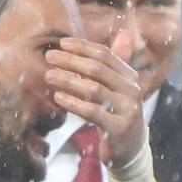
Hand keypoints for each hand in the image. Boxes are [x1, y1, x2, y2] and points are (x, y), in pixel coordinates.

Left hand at [45, 31, 144, 166]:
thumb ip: (118, 63)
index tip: (62, 43)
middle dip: (71, 61)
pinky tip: (58, 97)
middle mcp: (132, 90)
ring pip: (93, 89)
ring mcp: (127, 109)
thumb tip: (125, 34)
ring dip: (68, 80)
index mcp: (130, 77)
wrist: (131, 148)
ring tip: (49, 76)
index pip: (106, 55)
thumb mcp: (120, 87)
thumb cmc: (118, 113)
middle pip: (98, 69)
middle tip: (49, 57)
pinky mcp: (119, 127)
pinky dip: (73, 103)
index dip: (83, 47)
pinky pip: (92, 111)